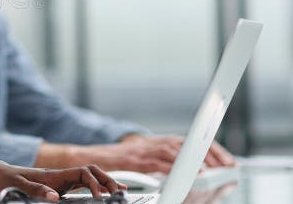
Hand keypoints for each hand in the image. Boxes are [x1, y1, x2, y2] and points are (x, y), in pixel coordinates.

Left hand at [0, 162, 125, 201]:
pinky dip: (97, 186)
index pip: (82, 173)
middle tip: (119, 194)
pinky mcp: (60, 184)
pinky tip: (106, 193)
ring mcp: (62, 178)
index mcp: (54, 175)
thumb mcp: (18, 186)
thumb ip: (36, 191)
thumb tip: (56, 197)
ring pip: (90, 175)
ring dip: (106, 181)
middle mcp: (61, 174)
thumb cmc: (7, 180)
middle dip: (107, 180)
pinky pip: (83, 183)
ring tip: (122, 192)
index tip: (100, 198)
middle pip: (91, 171)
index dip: (94, 183)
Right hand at [36, 135, 234, 172]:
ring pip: (174, 150)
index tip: (228, 159)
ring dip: (194, 159)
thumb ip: (162, 161)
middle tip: (227, 164)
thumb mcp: (142, 159)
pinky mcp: (134, 158)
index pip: (187, 141)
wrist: (88, 160)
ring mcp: (142, 149)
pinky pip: (158, 161)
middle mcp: (150, 142)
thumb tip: (188, 171)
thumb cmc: (117, 162)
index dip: (209, 148)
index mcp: (155, 142)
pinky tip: (186, 174)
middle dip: (208, 153)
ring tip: (211, 170)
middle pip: (185, 143)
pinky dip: (174, 167)